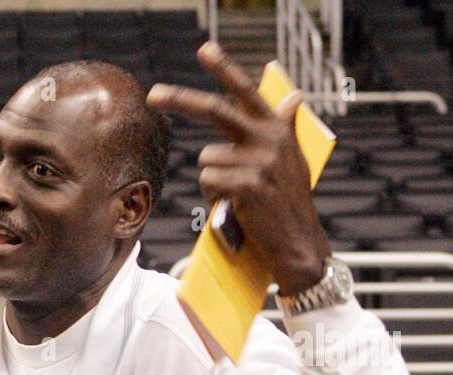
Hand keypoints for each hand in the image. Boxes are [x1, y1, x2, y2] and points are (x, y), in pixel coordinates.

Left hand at [147, 42, 330, 294]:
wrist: (299, 244)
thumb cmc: (288, 203)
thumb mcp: (292, 159)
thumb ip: (285, 126)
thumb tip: (293, 95)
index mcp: (278, 129)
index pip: (247, 92)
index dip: (225, 68)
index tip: (204, 50)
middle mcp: (270, 138)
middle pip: (216, 111)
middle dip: (181, 99)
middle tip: (153, 94)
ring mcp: (260, 160)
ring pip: (207, 159)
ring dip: (212, 181)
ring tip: (237, 197)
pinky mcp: (249, 184)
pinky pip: (209, 181)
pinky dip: (214, 197)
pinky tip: (236, 208)